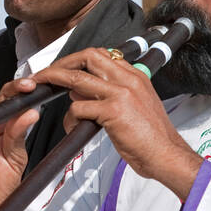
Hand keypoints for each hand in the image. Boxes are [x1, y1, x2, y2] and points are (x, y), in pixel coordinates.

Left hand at [51, 48, 201, 200]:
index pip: (103, 55)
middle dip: (63, 62)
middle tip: (47, 74)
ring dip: (55, 80)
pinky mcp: (114, 111)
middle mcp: (129, 80)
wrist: (167, 155)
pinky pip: (79, 107)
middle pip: (88, 57)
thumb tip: (79, 92)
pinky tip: (71, 126)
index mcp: (136, 77)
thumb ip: (110, 96)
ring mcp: (121, 93)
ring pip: (78, 78)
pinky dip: (69, 117)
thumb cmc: (152, 138)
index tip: (64, 67)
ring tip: (43, 88)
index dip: (79, 59)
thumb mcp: (134, 108)